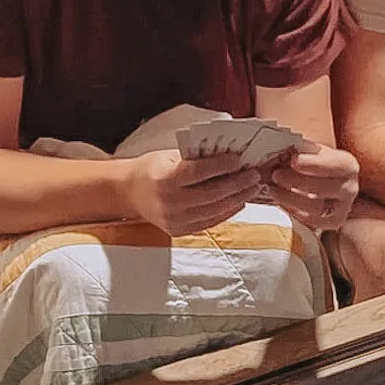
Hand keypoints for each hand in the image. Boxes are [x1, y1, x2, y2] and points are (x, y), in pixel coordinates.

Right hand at [124, 149, 260, 236]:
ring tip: (252, 188)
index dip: (221, 166)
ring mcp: (175, 219)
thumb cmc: (151, 170)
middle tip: (254, 175)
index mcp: (165, 180)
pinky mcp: (180, 230)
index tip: (239, 159)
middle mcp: (170, 202)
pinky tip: (239, 201)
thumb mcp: (168, 156)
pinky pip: (210, 222)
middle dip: (237, 184)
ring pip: (215, 210)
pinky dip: (227, 212)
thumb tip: (227, 154)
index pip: (199, 172)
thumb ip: (195, 158)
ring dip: (238, 199)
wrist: (130, 193)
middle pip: (212, 194)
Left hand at [268, 142, 359, 231]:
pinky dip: (292, 211)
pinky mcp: (329, 223)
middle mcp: (349, 189)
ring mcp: (340, 209)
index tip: (294, 160)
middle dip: (297, 181)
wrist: (316, 179)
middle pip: (325, 188)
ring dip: (290, 198)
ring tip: (272, 189)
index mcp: (346, 165)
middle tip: (276, 174)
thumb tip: (281, 149)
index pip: (336, 165)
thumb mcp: (306, 151)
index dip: (315, 163)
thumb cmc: (310, 162)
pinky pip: (310, 222)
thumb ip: (297, 150)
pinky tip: (280, 201)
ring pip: (316, 208)